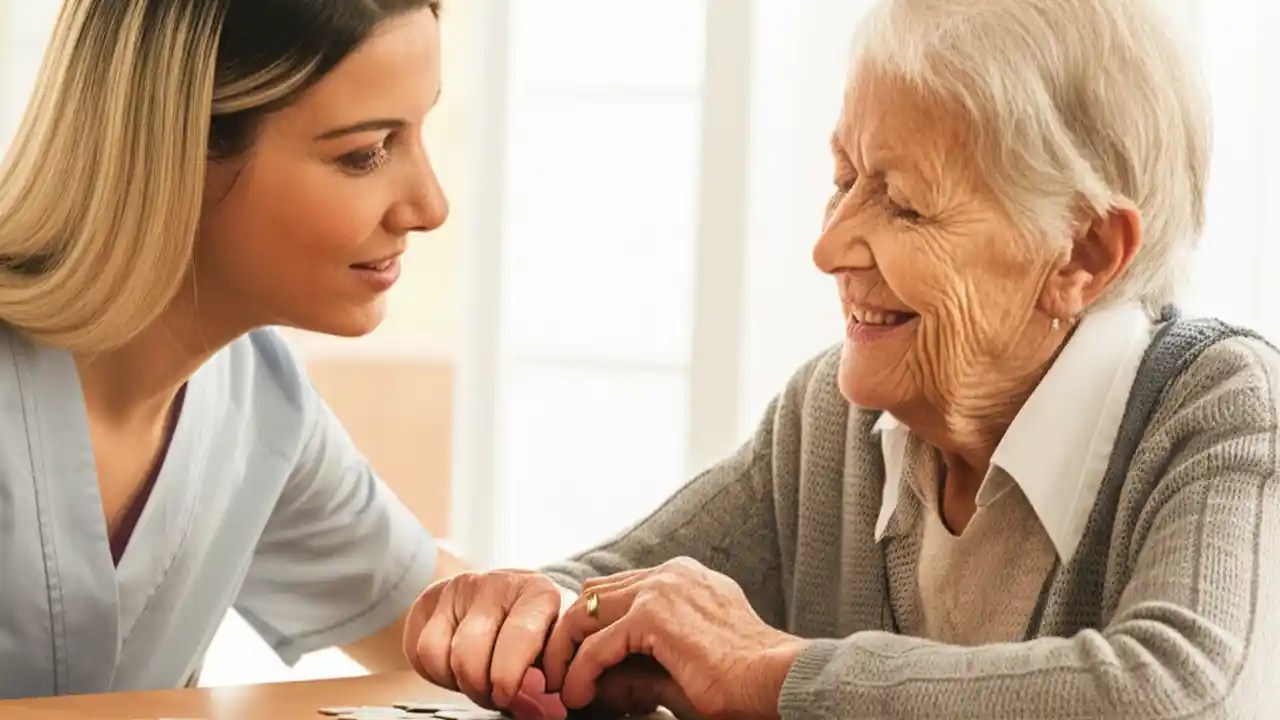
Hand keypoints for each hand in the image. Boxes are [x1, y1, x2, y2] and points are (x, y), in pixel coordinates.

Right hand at [403, 571, 567, 719]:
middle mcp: (496, 584)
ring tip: (474, 681)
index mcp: (537, 593)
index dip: (509, 678)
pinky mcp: (430, 598)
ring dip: (452, 680)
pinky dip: (432, 671)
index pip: (518, 638)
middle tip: (492, 695)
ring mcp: (459, 588)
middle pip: (467, 652)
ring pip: (433, 652)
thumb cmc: (539, 627)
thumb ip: (546, 681)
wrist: (517, 597)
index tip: (507, 696)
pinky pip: (415, 649)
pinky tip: (455, 669)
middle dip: (477, 687)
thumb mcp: (553, 651)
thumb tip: (542, 713)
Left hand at [541, 558, 808, 718]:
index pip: (615, 592)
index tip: (578, 665)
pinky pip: (597, 645)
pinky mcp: (653, 615)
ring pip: (586, 613)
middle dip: (569, 637)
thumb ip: (643, 664)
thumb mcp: (684, 665)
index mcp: (682, 579)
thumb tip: (601, 681)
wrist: (775, 679)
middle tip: (557, 676)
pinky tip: (580, 696)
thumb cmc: (741, 680)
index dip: (590, 628)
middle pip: (593, 596)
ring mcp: (661, 588)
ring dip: (566, 653)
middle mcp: (670, 573)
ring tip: (563, 688)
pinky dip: (581, 672)